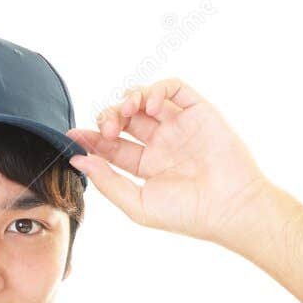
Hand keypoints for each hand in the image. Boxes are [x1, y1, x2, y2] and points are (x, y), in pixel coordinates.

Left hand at [66, 78, 271, 244]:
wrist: (229, 207)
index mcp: (146, 167)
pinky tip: (149, 104)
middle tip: (108, 128)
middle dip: (110, 117)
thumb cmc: (187, 214)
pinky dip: (156, 88)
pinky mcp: (199, 111)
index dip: (91, 138)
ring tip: (127, 111)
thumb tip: (78, 160)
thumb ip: (107, 182)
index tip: (74, 136)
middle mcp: (162, 143)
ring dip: (129, 99)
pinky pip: (173, 88)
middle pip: (125, 119)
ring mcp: (180, 126)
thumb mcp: (137, 204)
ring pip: (145, 98)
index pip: (112, 145)